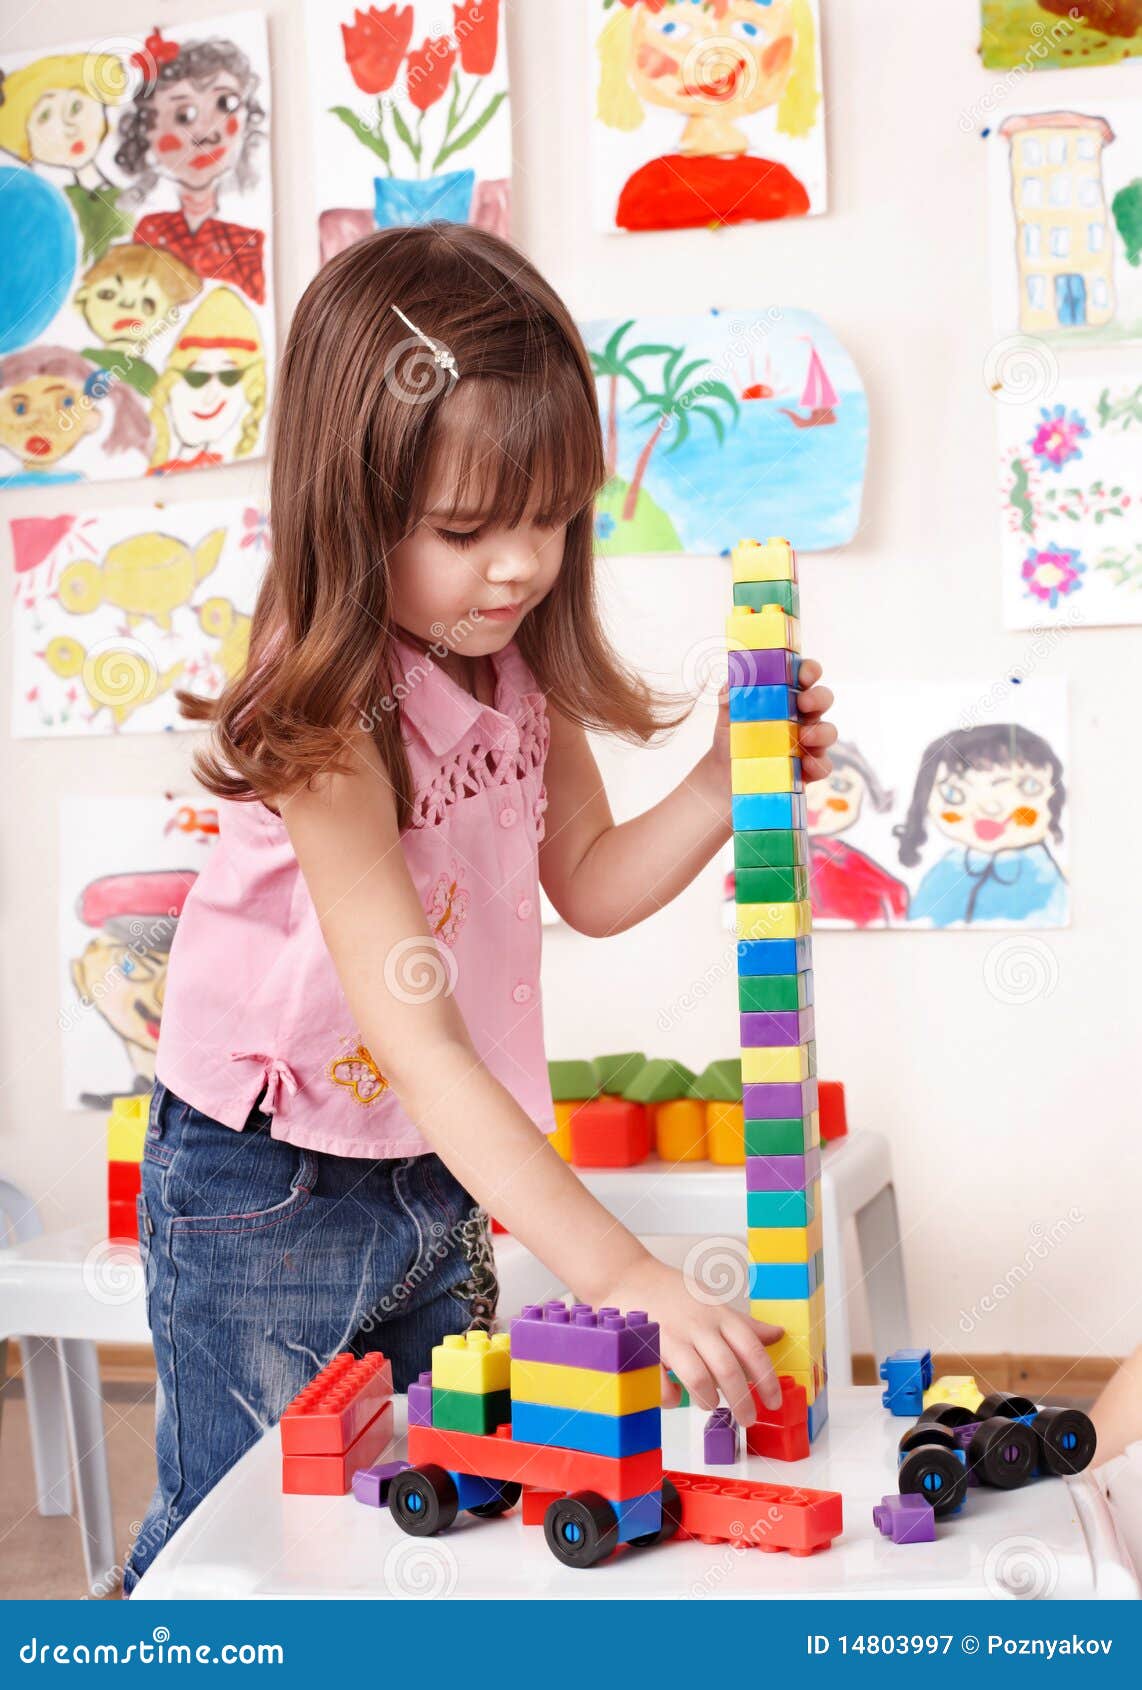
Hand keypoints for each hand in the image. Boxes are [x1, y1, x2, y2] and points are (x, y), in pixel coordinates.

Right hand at [598, 1255, 783, 1424]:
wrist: (626, 1276)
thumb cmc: (672, 1292)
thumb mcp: (712, 1301)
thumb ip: (743, 1324)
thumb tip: (776, 1335)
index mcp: (718, 1314)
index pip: (751, 1348)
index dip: (767, 1379)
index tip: (774, 1401)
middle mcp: (698, 1325)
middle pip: (728, 1369)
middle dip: (742, 1401)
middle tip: (748, 1420)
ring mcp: (671, 1337)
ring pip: (698, 1379)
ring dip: (708, 1400)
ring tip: (710, 1404)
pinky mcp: (646, 1349)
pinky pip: (662, 1385)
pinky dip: (672, 1398)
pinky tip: (676, 1396)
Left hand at [708, 656, 835, 785]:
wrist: (726, 775)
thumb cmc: (733, 739)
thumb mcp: (727, 718)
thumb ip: (730, 699)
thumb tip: (730, 684)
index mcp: (786, 697)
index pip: (805, 676)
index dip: (810, 671)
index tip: (805, 675)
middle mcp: (802, 716)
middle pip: (823, 699)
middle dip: (818, 697)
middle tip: (803, 703)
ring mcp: (809, 742)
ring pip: (829, 732)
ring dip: (821, 732)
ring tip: (804, 736)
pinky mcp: (808, 768)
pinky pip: (822, 765)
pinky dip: (817, 764)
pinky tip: (806, 765)